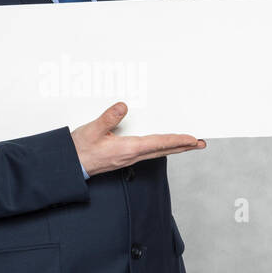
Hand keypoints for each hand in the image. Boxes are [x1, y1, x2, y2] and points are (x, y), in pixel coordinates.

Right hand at [70, 102, 205, 177]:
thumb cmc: (79, 150)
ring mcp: (129, 158)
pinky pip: (149, 152)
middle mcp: (132, 156)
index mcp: (127, 149)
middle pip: (164, 150)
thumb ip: (108, 118)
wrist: (70, 166)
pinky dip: (162, 148)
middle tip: (201, 143)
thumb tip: (123, 106)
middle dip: (184, 146)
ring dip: (175, 148)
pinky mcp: (125, 158)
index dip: (177, 140)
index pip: (159, 143)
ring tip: (189, 144)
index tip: (193, 139)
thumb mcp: (92, 130)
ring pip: (158, 152)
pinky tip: (164, 145)